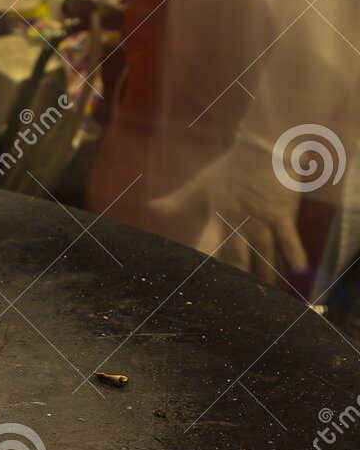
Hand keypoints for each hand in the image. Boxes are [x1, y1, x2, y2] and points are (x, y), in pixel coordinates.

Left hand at [149, 139, 308, 285]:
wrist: (265, 149)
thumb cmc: (232, 169)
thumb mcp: (201, 184)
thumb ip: (178, 201)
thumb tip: (152, 207)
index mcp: (217, 217)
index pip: (205, 246)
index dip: (201, 264)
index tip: (196, 282)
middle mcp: (238, 222)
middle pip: (235, 257)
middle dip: (235, 278)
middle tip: (234, 299)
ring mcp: (261, 219)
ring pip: (262, 253)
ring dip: (264, 275)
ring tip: (265, 295)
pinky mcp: (283, 214)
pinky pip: (289, 238)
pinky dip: (294, 254)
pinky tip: (298, 271)